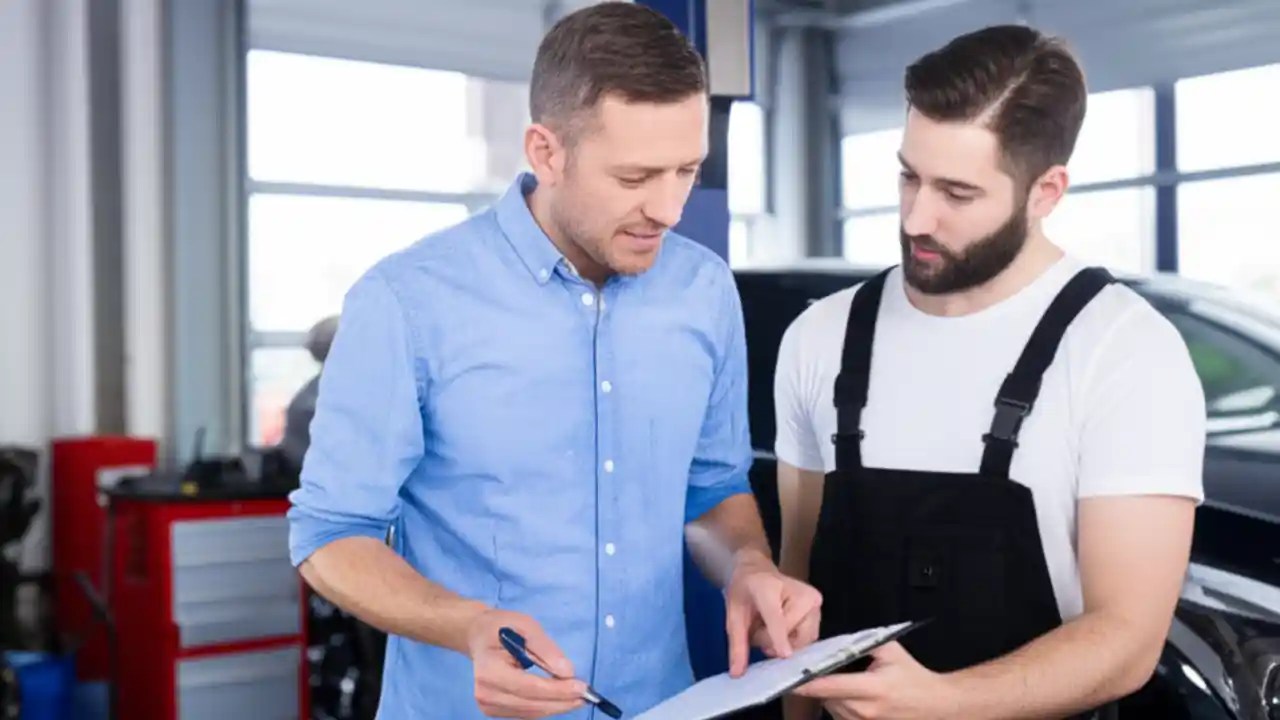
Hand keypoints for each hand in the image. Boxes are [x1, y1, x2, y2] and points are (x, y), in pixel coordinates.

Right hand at [465, 608, 585, 717]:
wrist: (478, 636)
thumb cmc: (502, 627)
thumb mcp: (526, 626)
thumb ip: (546, 649)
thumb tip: (567, 672)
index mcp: (489, 670)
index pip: (528, 686)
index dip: (557, 690)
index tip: (582, 687)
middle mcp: (485, 693)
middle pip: (531, 704)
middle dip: (562, 701)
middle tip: (587, 695)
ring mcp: (487, 705)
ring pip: (531, 712)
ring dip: (557, 706)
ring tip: (578, 697)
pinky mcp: (493, 710)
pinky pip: (526, 713)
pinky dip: (546, 707)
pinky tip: (562, 699)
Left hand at [725, 548, 822, 676]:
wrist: (756, 571)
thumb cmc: (743, 592)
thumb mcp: (733, 616)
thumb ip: (737, 644)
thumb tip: (737, 675)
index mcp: (768, 588)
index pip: (776, 617)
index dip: (779, 636)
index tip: (785, 655)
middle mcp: (798, 590)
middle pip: (791, 633)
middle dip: (774, 643)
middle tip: (759, 632)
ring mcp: (813, 598)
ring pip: (803, 638)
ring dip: (785, 642)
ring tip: (771, 629)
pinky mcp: (819, 606)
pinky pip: (810, 637)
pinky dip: (795, 640)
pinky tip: (783, 629)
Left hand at [792, 641, 959, 719]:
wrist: (934, 704)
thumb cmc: (912, 676)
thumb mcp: (891, 651)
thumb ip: (862, 643)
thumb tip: (835, 641)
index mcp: (872, 688)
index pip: (829, 686)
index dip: (806, 682)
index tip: (788, 676)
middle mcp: (865, 710)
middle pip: (826, 697)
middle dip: (819, 684)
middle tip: (815, 669)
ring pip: (831, 708)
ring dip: (829, 695)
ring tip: (842, 681)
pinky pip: (840, 716)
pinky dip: (839, 705)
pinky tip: (850, 694)